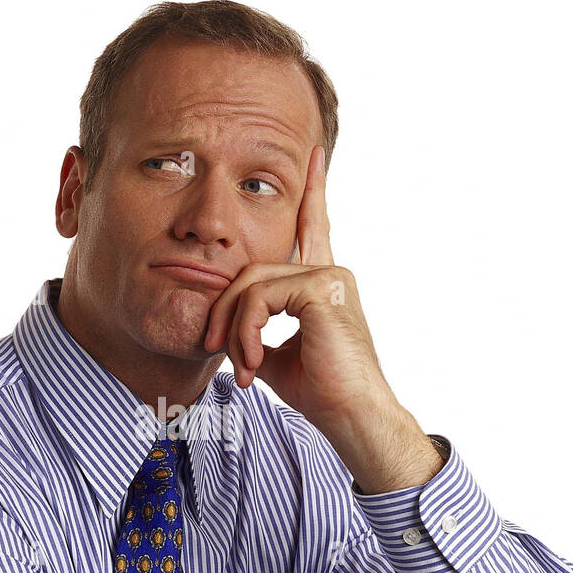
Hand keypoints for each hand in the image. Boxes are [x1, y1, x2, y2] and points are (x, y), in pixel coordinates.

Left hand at [202, 147, 439, 492]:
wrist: (353, 418)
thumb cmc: (323, 395)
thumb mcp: (277, 357)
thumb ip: (257, 330)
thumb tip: (230, 330)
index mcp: (323, 283)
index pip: (314, 227)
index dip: (313, 192)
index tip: (313, 155)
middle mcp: (330, 271)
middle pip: (251, 270)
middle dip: (226, 312)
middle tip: (218, 352)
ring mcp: (329, 277)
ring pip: (250, 283)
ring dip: (234, 329)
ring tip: (243, 367)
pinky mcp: (322, 289)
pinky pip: (260, 297)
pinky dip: (247, 331)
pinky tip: (254, 362)